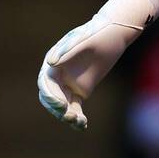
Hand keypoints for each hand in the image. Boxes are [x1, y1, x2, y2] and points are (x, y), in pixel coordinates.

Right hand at [37, 0, 156, 129]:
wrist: (112, 33)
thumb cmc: (96, 32)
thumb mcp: (82, 38)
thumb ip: (66, 49)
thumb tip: (50, 63)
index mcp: (53, 61)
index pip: (45, 83)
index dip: (50, 96)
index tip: (60, 105)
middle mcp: (58, 74)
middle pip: (52, 98)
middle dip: (58, 109)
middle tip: (70, 116)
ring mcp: (68, 83)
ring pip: (63, 105)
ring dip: (68, 115)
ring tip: (79, 122)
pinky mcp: (80, 91)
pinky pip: (75, 107)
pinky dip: (78, 117)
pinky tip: (82, 125)